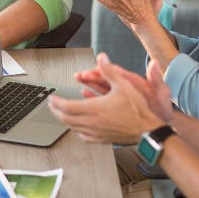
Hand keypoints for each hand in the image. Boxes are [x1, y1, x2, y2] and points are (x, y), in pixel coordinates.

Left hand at [48, 53, 164, 143]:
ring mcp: (96, 132)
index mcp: (94, 108)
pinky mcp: (102, 139)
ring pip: (73, 128)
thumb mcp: (123, 85)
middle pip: (66, 118)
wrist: (147, 130)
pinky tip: (78, 127)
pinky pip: (84, 137)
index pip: (66, 106)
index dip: (56, 102)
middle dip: (56, 111)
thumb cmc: (136, 110)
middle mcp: (92, 122)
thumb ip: (109, 70)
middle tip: (51, 105)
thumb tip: (102, 58)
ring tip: (60, 113)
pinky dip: (77, 130)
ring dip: (64, 120)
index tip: (51, 98)